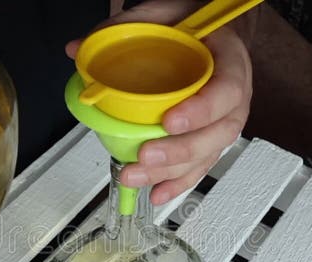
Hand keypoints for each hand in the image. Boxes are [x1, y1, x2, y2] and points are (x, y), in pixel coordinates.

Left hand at [66, 0, 252, 204]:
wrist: (209, 35)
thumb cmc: (193, 26)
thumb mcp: (164, 15)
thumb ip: (126, 27)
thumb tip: (78, 49)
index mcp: (230, 63)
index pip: (226, 91)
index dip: (201, 111)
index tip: (169, 120)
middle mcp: (233, 98)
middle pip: (217, 134)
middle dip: (179, 151)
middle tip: (146, 156)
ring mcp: (223, 122)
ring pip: (205, 155)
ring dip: (171, 171)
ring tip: (138, 176)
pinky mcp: (209, 140)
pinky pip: (198, 166)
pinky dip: (176, 182)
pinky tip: (157, 193)